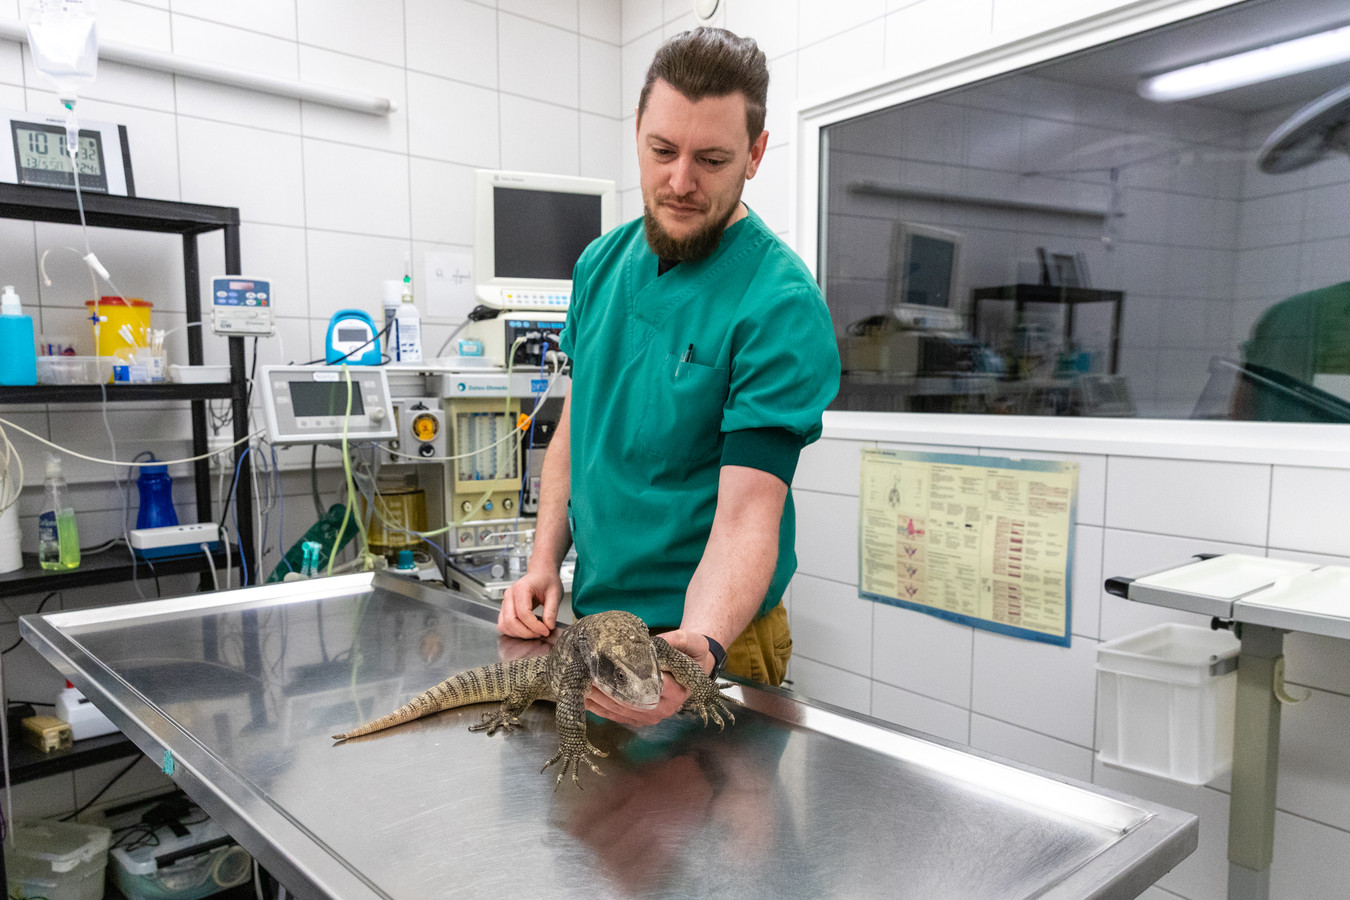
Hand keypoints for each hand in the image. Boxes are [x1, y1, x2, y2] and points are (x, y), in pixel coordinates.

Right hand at [498, 568, 560, 638]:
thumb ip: (552, 611)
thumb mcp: (555, 593)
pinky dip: (512, 631)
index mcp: (521, 588)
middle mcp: (510, 595)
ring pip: (504, 625)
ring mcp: (505, 602)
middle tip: (540, 634)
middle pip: (510, 621)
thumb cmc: (547, 580)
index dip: (534, 626)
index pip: (523, 613)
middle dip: (526, 632)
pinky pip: (503, 624)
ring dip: (518, 633)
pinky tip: (525, 631)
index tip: (546, 630)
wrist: (541, 573)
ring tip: (533, 633)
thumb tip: (548, 626)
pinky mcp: (505, 608)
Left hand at [583, 629, 710, 726]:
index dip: (632, 677)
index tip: (612, 667)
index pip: (653, 685)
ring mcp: (650, 717)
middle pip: (630, 701)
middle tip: (587, 675)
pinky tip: (584, 697)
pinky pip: (616, 716)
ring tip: (581, 683)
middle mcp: (664, 709)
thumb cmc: (693, 654)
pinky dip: (599, 708)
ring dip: (599, 699)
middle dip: (607, 689)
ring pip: (620, 710)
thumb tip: (655, 641)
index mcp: (679, 691)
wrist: (692, 667)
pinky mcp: (639, 719)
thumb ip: (679, 639)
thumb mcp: (693, 642)